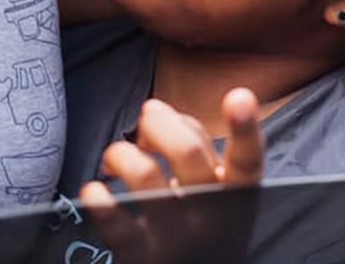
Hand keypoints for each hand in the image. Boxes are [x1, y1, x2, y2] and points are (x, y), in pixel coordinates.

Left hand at [78, 88, 263, 262]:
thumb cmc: (201, 226)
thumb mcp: (218, 191)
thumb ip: (199, 146)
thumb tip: (158, 110)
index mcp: (237, 195)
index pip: (248, 160)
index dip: (245, 129)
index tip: (239, 97)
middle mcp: (211, 216)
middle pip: (187, 151)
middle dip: (158, 122)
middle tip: (148, 119)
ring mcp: (177, 239)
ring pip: (144, 174)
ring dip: (122, 153)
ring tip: (117, 158)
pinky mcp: (140, 257)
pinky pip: (111, 219)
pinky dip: (97, 197)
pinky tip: (96, 191)